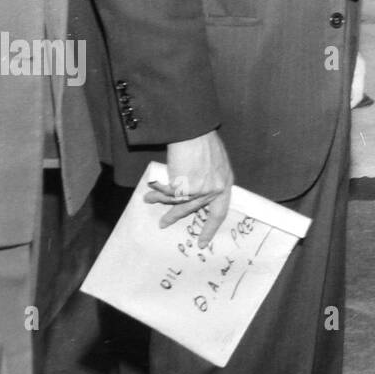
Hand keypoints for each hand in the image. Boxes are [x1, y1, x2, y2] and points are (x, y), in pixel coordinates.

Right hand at [145, 130, 233, 245]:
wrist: (193, 131)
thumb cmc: (202, 141)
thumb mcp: (214, 162)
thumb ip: (209, 178)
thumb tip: (196, 191)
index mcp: (225, 182)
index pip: (220, 212)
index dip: (210, 227)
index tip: (203, 241)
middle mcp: (215, 188)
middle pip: (194, 208)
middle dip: (176, 216)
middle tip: (164, 224)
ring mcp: (200, 189)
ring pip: (178, 202)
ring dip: (162, 201)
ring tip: (149, 199)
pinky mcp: (185, 187)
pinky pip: (168, 194)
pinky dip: (158, 191)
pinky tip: (150, 190)